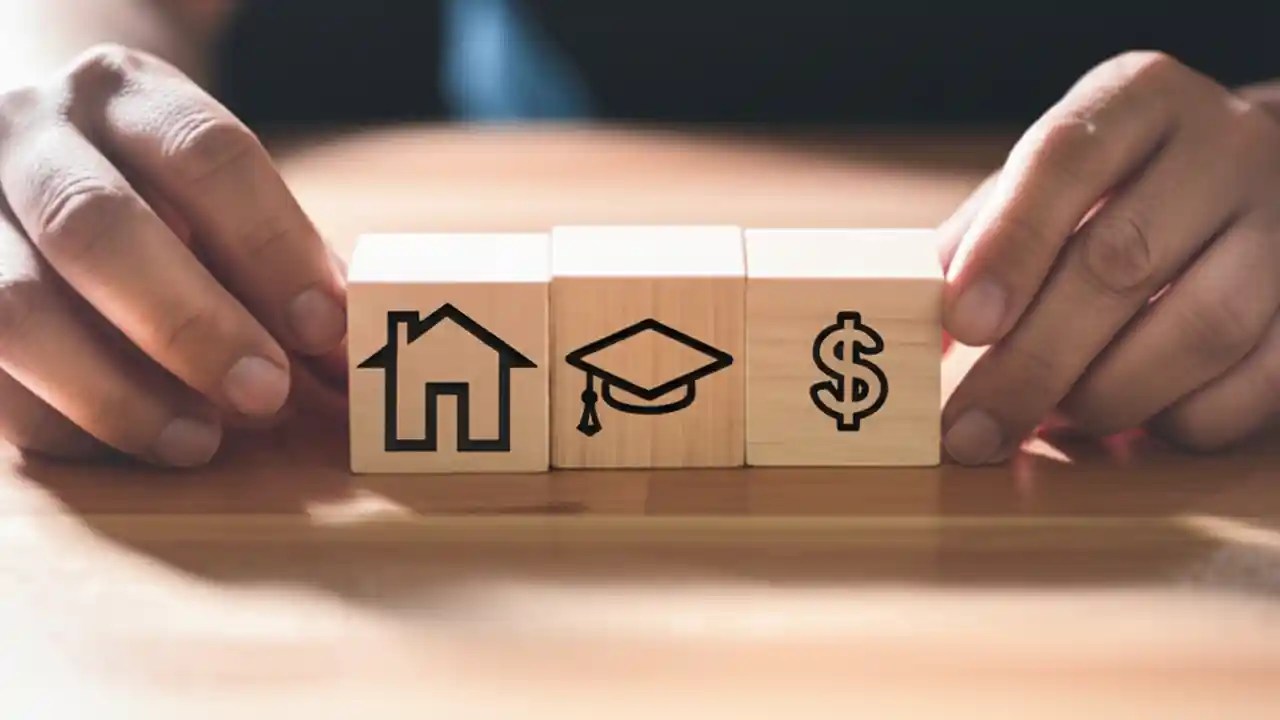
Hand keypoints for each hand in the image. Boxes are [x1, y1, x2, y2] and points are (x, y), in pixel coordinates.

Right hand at [0, 45, 345, 466]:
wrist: (47, 151)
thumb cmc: (166, 192)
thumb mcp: (226, 197)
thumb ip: (289, 267)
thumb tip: (351, 360)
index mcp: (126, 94)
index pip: (205, 153)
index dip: (271, 244)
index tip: (324, 327)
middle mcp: (29, 135)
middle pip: (96, 225)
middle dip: (190, 323)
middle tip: (266, 393)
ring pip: (14, 308)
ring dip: (116, 392)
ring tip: (201, 441)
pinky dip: (66, 426)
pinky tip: (136, 449)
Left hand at [939, 51, 1279, 463]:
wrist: (1258, 183)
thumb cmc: (1122, 194)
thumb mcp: (1053, 187)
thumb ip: (985, 239)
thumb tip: (918, 326)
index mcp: (1139, 101)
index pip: (1065, 159)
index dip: (1009, 245)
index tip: (961, 325)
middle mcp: (1225, 147)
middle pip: (1121, 261)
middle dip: (1033, 361)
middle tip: (970, 430)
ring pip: (1201, 327)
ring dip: (1108, 396)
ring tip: (1051, 422)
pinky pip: (1258, 382)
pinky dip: (1183, 419)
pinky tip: (1136, 422)